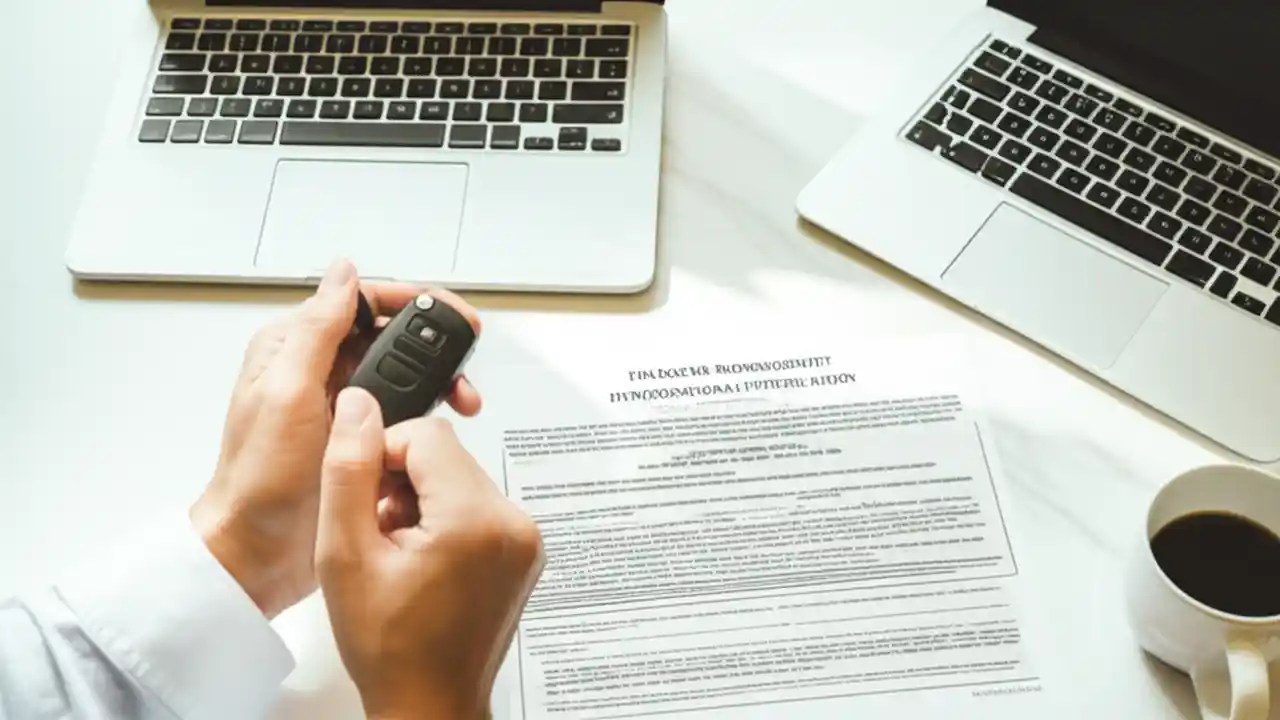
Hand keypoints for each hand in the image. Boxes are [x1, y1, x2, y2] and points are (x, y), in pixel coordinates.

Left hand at [190, 259, 483, 618]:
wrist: (256, 551)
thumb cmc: (259, 479)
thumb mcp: (289, 393)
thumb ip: (318, 330)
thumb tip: (343, 272)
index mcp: (294, 349)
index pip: (362, 302)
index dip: (412, 302)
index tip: (450, 314)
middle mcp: (316, 371)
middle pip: (389, 334)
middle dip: (435, 343)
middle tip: (467, 356)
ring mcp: (338, 405)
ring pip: (401, 372)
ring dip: (438, 380)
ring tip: (462, 398)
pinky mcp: (355, 436)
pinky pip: (402, 410)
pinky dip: (428, 412)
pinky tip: (441, 425)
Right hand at [316, 389, 543, 719]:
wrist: (429, 703)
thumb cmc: (391, 649)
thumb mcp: (346, 554)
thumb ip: (349, 470)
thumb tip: (358, 408)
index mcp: (477, 520)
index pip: (427, 434)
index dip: (383, 455)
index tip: (363, 495)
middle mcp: (514, 524)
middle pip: (447, 456)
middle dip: (402, 483)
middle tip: (377, 533)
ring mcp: (525, 540)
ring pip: (461, 480)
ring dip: (422, 502)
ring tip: (398, 552)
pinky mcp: (524, 552)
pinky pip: (479, 507)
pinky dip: (446, 520)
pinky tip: (422, 560)